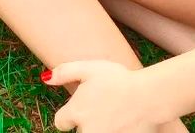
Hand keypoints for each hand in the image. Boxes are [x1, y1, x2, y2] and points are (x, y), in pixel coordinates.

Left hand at [46, 61, 166, 132]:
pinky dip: (114, 131)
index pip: (60, 123)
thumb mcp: (89, 68)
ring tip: (113, 116)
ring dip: (100, 128)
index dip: (69, 115)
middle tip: (103, 109)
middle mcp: (88, 130)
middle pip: (80, 132)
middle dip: (88, 123)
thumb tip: (45, 78)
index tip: (81, 108)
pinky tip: (122, 123)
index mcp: (77, 111)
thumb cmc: (119, 79)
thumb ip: (65, 72)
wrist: (149, 97)